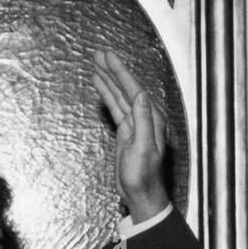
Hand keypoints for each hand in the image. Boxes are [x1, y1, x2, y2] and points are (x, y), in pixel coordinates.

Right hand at [93, 49, 171, 222]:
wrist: (141, 195)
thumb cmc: (143, 176)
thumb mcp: (143, 148)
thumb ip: (144, 120)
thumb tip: (142, 95)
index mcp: (152, 118)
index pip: (134, 89)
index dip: (120, 72)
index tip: (108, 57)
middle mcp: (145, 116)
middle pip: (126, 87)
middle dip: (112, 69)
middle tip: (98, 53)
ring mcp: (135, 123)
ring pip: (119, 95)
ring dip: (108, 79)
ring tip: (96, 63)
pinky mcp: (126, 131)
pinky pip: (115, 107)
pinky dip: (107, 94)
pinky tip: (100, 85)